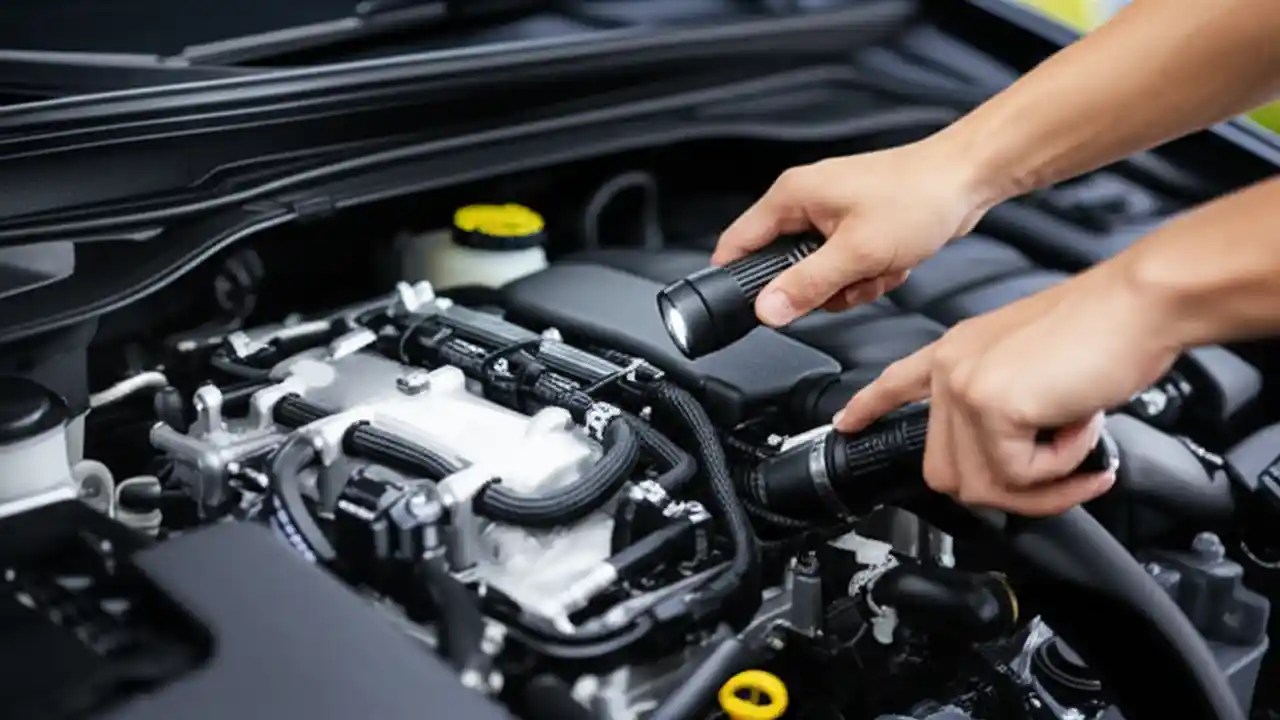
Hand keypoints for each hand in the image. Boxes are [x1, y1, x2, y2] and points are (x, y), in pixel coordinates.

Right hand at [713, 137, 992, 326]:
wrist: (968, 180)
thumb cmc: (919, 197)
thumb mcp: (857, 253)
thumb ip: (806, 285)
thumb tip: (767, 310)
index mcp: (792, 197)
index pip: (738, 242)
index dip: (739, 279)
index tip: (755, 308)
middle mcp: (806, 202)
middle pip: (784, 267)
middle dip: (819, 287)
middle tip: (848, 281)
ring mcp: (832, 215)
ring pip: (819, 274)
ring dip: (850, 283)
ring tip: (878, 267)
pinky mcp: (856, 226)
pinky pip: (846, 268)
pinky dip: (870, 274)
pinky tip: (892, 262)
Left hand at [832, 263, 1181, 515]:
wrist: (1138, 303)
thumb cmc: (1106, 329)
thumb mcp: (1037, 368)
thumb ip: (1008, 409)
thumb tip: (1013, 462)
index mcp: (957, 350)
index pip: (897, 383)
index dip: (870, 408)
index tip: (846, 425)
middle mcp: (951, 367)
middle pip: (948, 472)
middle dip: (1011, 490)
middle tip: (1067, 474)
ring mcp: (965, 385)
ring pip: (983, 485)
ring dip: (1043, 482)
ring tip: (1081, 442)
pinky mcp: (992, 404)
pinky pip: (1019, 475)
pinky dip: (1062, 467)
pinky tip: (1082, 424)